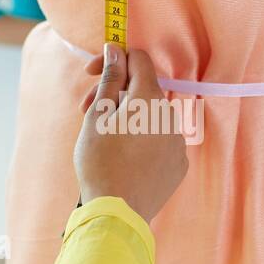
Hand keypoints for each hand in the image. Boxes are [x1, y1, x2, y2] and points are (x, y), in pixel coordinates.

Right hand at [73, 42, 188, 222]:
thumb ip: (110, 79)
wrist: (116, 214)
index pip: (138, 60)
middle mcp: (170, 116)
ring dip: (126, 115)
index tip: (92, 71)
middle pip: (142, 88)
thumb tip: (115, 49)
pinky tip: (120, 154)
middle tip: (85, 107)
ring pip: (150, 115)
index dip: (113, 59)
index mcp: (150, 98)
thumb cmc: (100, 161)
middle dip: (114, 91)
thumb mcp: (97, 115)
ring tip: (101, 135)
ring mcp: (177, 142)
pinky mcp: (178, 165)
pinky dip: (140, 138)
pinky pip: (159, 139)